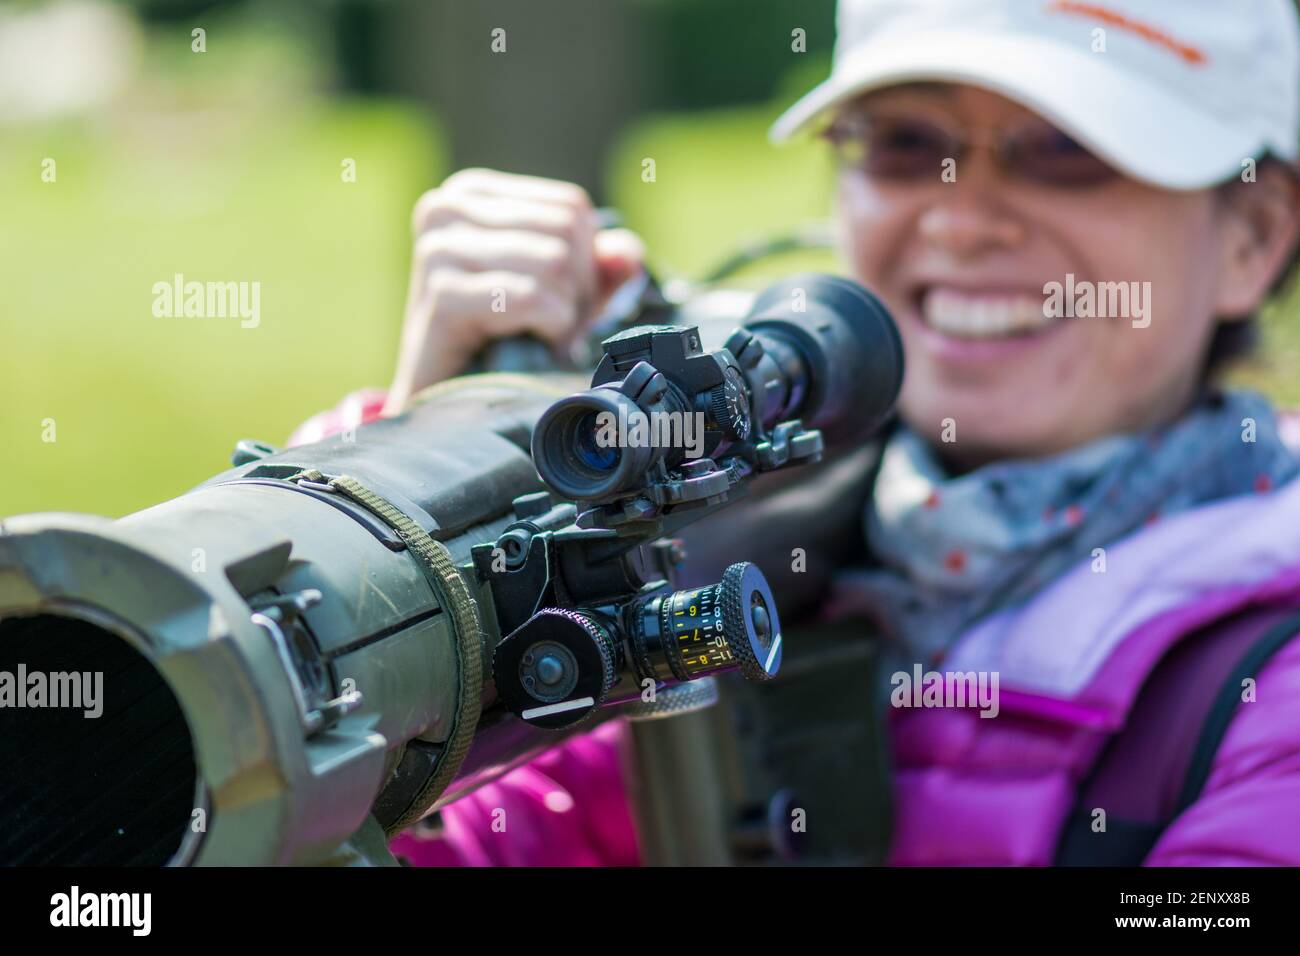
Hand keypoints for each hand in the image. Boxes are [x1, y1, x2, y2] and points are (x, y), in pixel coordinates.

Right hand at [384, 168, 644, 413]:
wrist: (446, 397)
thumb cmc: (503, 337)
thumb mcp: (561, 292)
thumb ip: (600, 266)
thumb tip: (629, 253)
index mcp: (473, 192)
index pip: (571, 208)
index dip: (585, 261)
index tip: (560, 299)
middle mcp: (447, 207)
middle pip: (566, 231)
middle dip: (575, 288)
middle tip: (551, 325)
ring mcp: (437, 248)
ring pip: (553, 261)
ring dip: (562, 312)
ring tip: (537, 335)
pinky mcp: (440, 293)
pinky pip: (529, 296)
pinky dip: (546, 327)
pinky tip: (527, 346)